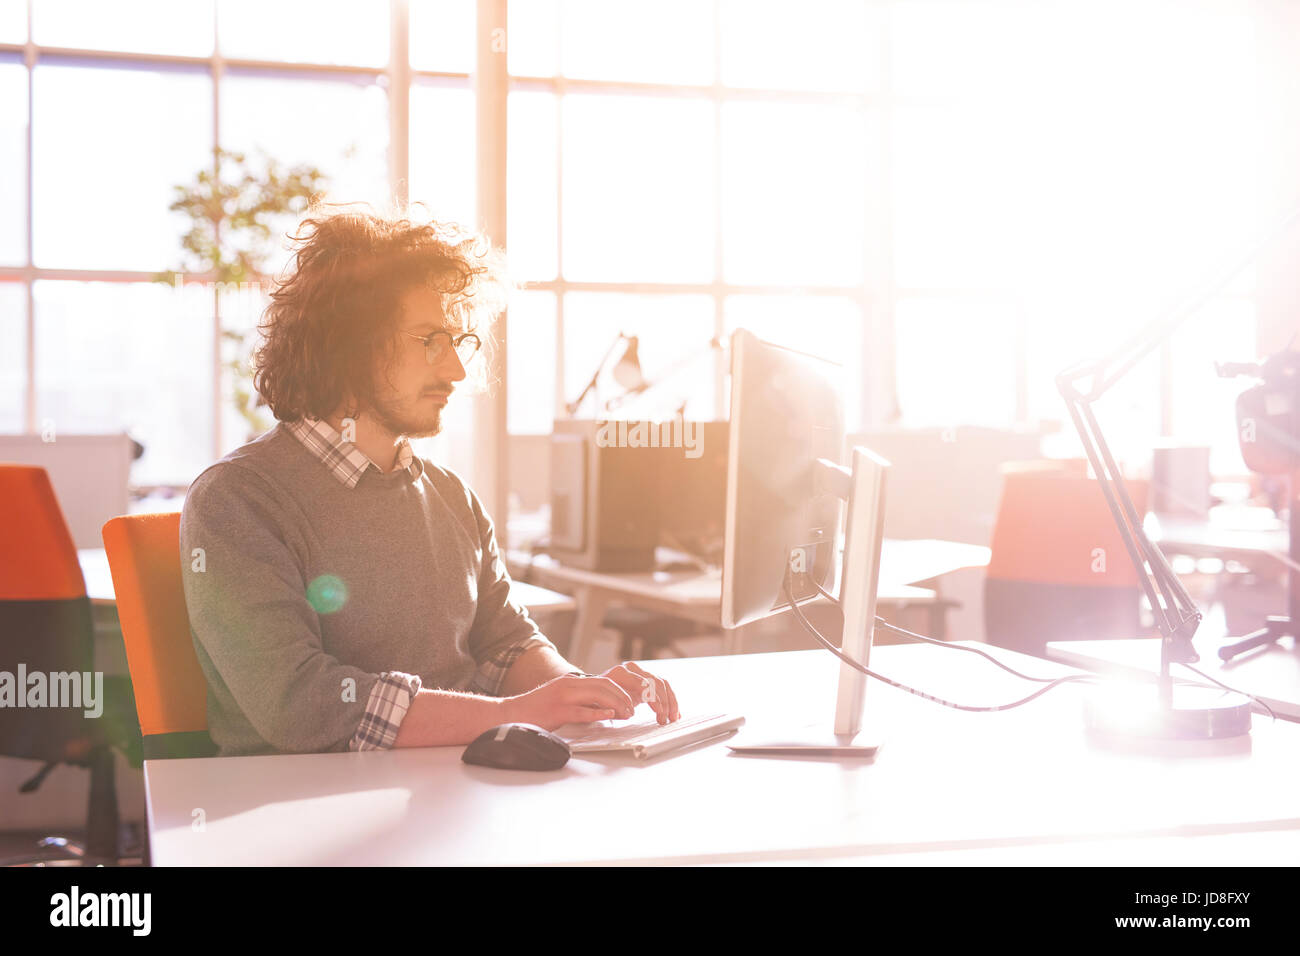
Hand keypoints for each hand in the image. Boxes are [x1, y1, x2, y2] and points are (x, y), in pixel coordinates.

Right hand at [501, 673, 637, 730]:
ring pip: (596, 695)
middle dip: (622, 696)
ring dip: (615, 704)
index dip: (620, 690)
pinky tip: (608, 716)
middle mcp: (568, 685)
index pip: (603, 681)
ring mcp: (562, 697)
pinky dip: (597, 713)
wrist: (510, 713)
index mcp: (570, 682)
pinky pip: (581, 711)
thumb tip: (603, 707)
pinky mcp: (556, 711)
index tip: (630, 701)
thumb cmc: (536, 710)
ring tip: (625, 714)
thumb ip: (579, 699)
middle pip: (604, 685)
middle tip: (632, 709)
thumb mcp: (560, 698)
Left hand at [597, 661, 679, 724]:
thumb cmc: (601, 699)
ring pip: (663, 685)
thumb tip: (629, 713)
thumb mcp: (604, 704)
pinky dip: (671, 700)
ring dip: (670, 702)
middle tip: (666, 719)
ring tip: (673, 718)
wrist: (600, 691)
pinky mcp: (648, 679)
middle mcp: (633, 669)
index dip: (653, 698)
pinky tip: (675, 713)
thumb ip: (615, 707)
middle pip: (656, 683)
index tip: (659, 712)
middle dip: (664, 703)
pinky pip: (664, 687)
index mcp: (621, 673)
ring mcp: (642, 673)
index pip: (642, 683)